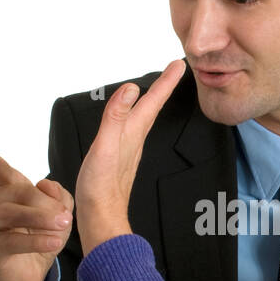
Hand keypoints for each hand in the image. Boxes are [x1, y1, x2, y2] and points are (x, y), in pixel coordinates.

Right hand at [0, 144, 73, 280]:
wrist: (32, 273)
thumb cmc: (41, 235)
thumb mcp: (58, 213)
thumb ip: (58, 196)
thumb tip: (45, 184)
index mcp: (6, 190)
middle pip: (15, 192)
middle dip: (43, 201)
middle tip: (65, 217)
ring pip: (9, 213)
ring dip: (39, 217)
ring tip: (62, 225)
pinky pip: (11, 242)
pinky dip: (36, 241)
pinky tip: (54, 242)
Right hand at [76, 59, 186, 255]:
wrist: (100, 216)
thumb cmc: (100, 186)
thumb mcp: (105, 146)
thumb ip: (116, 116)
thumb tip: (131, 89)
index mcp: (133, 132)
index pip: (153, 101)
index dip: (166, 81)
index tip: (180, 64)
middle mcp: (134, 138)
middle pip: (152, 106)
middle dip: (164, 86)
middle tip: (175, 69)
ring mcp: (128, 148)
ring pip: (144, 117)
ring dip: (153, 100)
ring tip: (158, 88)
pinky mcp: (120, 157)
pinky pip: (133, 129)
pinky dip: (137, 116)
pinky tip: (133, 119)